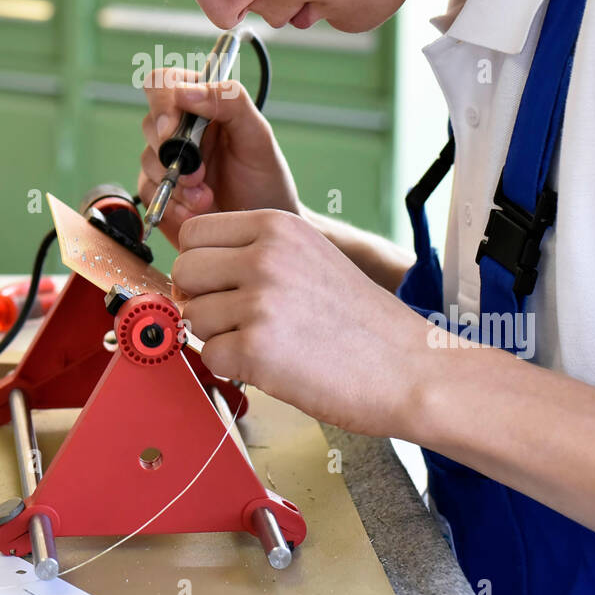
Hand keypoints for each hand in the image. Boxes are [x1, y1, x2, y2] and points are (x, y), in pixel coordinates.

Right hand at [138, 69, 299, 250]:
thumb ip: (231, 103)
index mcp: (203, 103)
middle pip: (151, 124)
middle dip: (174, 155)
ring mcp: (169, 159)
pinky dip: (169, 205)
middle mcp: (181, 128)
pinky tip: (193, 213)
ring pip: (148, 160)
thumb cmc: (264, 177)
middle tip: (201, 176)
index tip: (172, 131)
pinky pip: (147, 191)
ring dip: (176, 184)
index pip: (164, 83)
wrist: (261, 223)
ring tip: (206, 199)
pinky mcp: (161, 190)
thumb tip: (185, 91)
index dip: (162, 104)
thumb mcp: (257, 136)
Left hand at [171, 208, 430, 436]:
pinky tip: (273, 365)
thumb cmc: (363, 322)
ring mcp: (259, 301)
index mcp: (278, 226)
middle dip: (202, 298)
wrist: (411, 369)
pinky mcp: (256, 349)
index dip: (201, 262)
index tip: (219, 284)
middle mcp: (264, 256)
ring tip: (267, 342)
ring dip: (219, 336)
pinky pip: (209, 357)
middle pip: (184, 270)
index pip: (194, 231)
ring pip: (192, 316)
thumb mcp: (311, 258)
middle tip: (238, 319)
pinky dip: (233, 369)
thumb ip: (255, 254)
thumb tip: (193, 274)